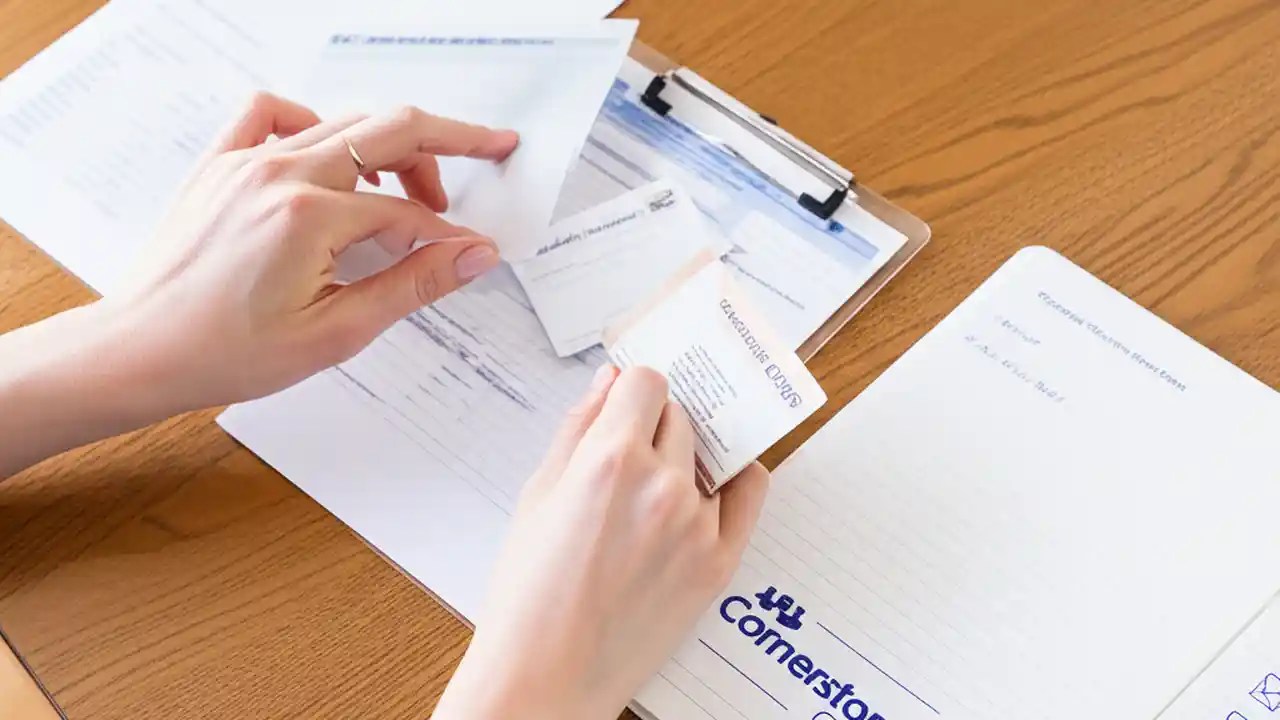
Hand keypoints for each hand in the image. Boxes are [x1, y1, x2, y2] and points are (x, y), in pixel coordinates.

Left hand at [108, 92, 518, 415]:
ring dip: (390, 146)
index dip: (448, 236)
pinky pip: (272, 113)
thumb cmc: (225, 353)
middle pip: (390, 131)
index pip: (407, 214)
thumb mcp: (335, 332)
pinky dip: (313, 122)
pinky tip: (330, 153)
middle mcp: (279, 173)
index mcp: (309, 215)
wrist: (140, 351)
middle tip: (493, 148)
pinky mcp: (220, 164)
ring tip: (411, 189)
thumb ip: (412, 285)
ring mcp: (245, 161)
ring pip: (343, 122)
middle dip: (449, 142)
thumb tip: (473, 255)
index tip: (474, 253)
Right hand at [434, 366, 769, 719]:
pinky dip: (733, 482)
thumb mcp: (538, 495)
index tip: (626, 407)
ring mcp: (697, 524)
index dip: (632, 391)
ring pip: (708, 453)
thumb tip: (610, 380)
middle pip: (678, 415)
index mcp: (609, 459)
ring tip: (650, 495)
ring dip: (684, 460)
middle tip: (629, 458)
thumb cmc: (529, 593)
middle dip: (653, 426)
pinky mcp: (719, 561)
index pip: (647, 382)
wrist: (548, 675)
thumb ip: (578, 428)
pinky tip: (711, 488)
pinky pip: (749, 492)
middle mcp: (661, 484)